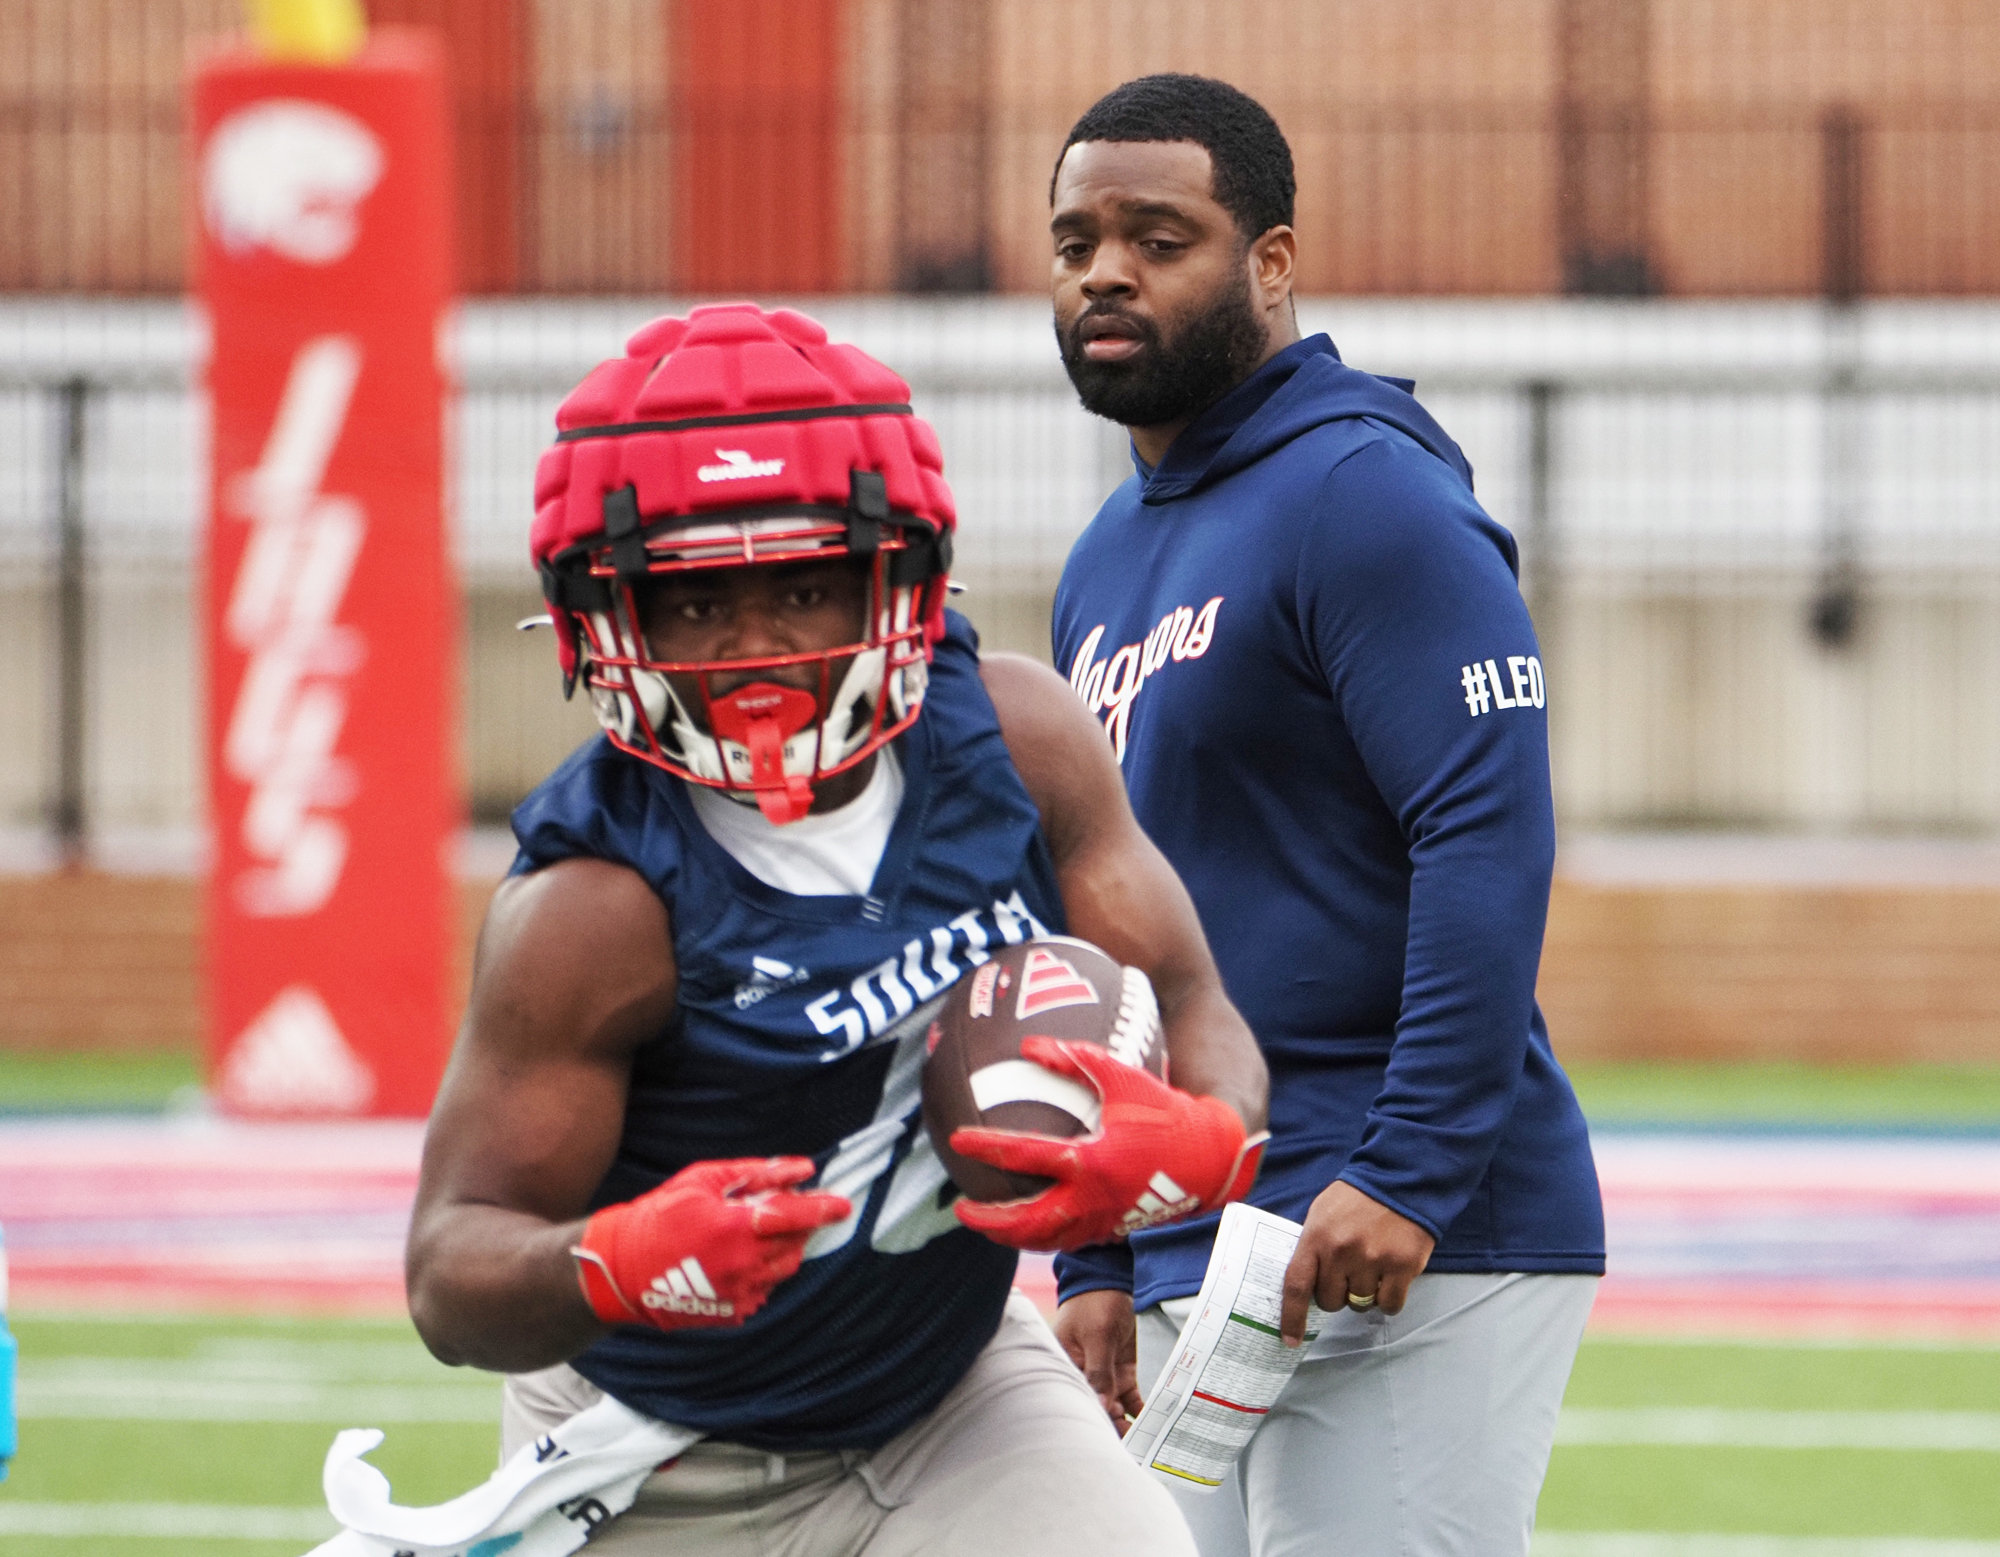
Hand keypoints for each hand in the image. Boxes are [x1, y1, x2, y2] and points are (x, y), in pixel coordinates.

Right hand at [571, 1157, 850, 1330]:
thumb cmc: (661, 1215)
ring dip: (782, 1249)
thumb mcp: (705, 1180)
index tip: (845, 1205)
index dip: (823, 1208)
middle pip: (795, 1244)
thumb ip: (757, 1174)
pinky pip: (763, 1290)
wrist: (621, 1268)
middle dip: (799, 1226)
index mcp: (736, 1228)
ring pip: (783, 1269)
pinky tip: (734, 1260)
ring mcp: (738, 1293)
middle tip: (784, 1210)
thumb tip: (801, 1169)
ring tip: (753, 1234)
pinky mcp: (732, 1313)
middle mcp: (743, 1265)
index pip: (796, 1216)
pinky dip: (761, 1272)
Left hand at [950, 1037, 1266, 1251]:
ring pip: (1047, 1240)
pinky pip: (1070, 1239)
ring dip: (1012, 1235)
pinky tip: (1032, 1222)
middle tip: (962, 1207)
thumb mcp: (1124, 1076)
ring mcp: (1105, 1220)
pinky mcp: (1116, 1229)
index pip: (1026, 1155)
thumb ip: (1076, 1059)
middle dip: (989, 1219)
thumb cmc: (1168, 1111)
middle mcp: (1094, 1198)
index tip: (956, 1140)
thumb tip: (1028, 1046)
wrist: (1214, 1156)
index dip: (986, 1147)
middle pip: (1028, 1223)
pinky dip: (1044, 1235)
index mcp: (1092, 1161)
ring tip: (989, 1224)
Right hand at [1054, 1288, 1141, 1432]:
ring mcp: (1104, 1379)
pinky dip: (1141, 1413)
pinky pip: (1130, 1401)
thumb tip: (1102, 1406)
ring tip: (1147, 1443)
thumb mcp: (1097, 1335)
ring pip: (1115, 1412)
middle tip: (1135, 1450)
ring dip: (1129, 1427)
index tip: (1110, 1445)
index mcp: (1068, 1369)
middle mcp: (1084, 1379)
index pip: (1078, 1403)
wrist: (1109, 1282)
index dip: (1092, 1425)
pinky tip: (1154, 1424)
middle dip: (1113, 1432)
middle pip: (1097, 1413)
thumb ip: (1099, 1372)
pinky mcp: (1120, 1376)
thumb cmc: (1093, 1303)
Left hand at [1278, 1180, 1435, 1345]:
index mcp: (1316, 1236)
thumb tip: (1303, 1285)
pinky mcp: (1402, 1267)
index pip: (1297, 1285)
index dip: (1291, 1317)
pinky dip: (1388, 1299)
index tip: (1289, 1339)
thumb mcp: (1322, 1212)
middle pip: (1330, 1301)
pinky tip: (1389, 1277)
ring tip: (1371, 1265)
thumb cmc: (1357, 1198)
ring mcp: (1373, 1260)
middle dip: (1335, 1294)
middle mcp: (1342, 1251)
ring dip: (1363, 1294)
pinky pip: (1389, 1305)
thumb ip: (1312, 1246)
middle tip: (1346, 1273)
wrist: (1400, 1178)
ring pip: (1360, 1305)